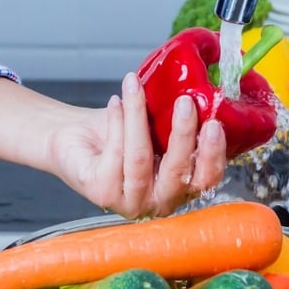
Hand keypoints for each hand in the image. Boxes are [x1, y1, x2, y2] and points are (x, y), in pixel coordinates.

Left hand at [0, 73, 226, 218]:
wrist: (74, 136)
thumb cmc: (118, 132)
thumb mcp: (155, 127)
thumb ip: (176, 122)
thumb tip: (199, 94)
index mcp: (180, 188)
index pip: (206, 179)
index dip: (213, 154)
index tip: (214, 124)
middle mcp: (158, 202)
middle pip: (177, 173)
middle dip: (182, 135)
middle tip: (185, 102)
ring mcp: (130, 202)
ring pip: (141, 158)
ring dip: (139, 117)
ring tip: (135, 86)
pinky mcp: (102, 194)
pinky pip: (115, 154)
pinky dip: (117, 122)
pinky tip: (116, 101)